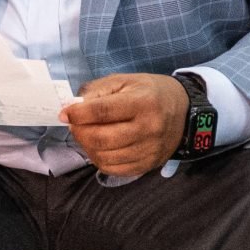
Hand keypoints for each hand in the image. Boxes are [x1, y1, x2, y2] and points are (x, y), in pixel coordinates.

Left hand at [63, 72, 187, 177]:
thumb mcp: (125, 81)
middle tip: (75, 125)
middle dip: (79, 132)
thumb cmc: (149, 93)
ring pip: (104, 156)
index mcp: (143, 103)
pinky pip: (113, 169)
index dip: (78, 114)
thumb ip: (97, 91)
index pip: (102, 112)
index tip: (65, 114)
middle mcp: (149, 128)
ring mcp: (150, 149)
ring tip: (87, 135)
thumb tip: (73, 107)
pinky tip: (99, 148)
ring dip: (87, 146)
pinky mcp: (148, 164)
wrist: (184, 111)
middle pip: (101, 138)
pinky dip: (99, 159)